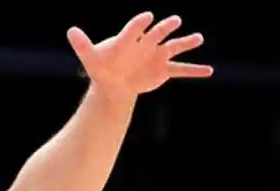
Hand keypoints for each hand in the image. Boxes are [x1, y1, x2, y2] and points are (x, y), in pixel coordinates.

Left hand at [67, 12, 212, 99]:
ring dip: (185, 43)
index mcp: (130, 39)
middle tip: (174, 21)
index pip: (134, 29)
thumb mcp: (90, 58)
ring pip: (173, 47)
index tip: (147, 17)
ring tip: (198, 38)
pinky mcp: (162, 70)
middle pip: (158, 33)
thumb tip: (70, 30)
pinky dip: (194, 71)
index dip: (139, 24)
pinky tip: (209, 71)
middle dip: (165, 27)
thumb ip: (83, 44)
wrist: (113, 83)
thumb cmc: (102, 67)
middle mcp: (146, 44)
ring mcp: (156, 56)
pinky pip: (181, 70)